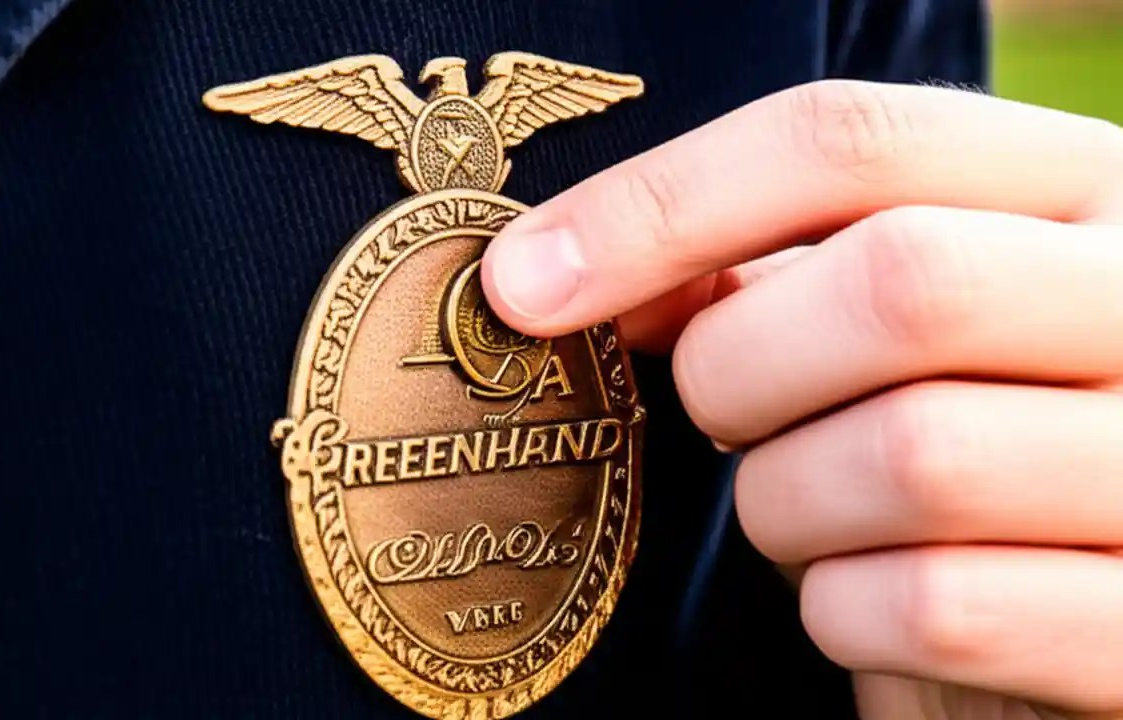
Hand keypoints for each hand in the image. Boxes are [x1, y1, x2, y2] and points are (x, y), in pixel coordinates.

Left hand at [480, 80, 1122, 718]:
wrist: (1080, 597)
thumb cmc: (952, 442)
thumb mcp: (875, 330)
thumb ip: (759, 275)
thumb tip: (558, 273)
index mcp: (1080, 187)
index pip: (853, 139)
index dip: (663, 204)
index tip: (523, 285)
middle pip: (900, 283)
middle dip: (741, 371)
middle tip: (723, 422)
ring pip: (914, 457)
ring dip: (789, 506)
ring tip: (809, 514)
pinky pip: (940, 607)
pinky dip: (846, 614)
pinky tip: (862, 601)